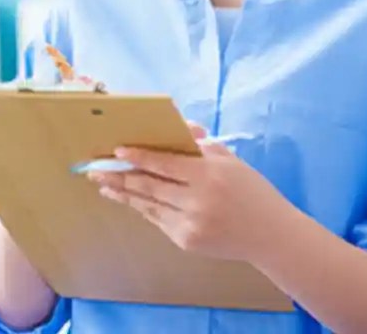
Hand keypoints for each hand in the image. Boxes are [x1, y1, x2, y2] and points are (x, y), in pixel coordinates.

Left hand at [88, 123, 294, 263]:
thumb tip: (179, 124)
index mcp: (209, 176)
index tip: (117, 152)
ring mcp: (191, 224)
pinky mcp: (187, 241)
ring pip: (148, 205)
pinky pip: (158, 221)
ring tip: (104, 186)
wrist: (271, 235)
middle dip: (119, 177)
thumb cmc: (252, 192)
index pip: (165, 164)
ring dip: (123, 195)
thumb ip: (202, 144)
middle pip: (149, 186)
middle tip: (95, 170)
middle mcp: (197, 201)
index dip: (139, 157)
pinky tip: (130, 200)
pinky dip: (143, 208)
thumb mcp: (231, 161)